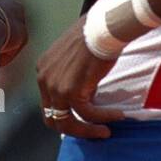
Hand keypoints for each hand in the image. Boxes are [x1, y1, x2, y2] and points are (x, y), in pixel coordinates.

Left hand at [35, 18, 124, 138]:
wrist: (102, 28)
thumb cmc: (94, 36)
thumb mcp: (75, 58)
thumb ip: (73, 77)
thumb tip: (85, 96)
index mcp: (43, 70)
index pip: (48, 102)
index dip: (65, 115)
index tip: (82, 120)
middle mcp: (44, 79)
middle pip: (53, 117)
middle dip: (73, 129)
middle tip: (91, 132)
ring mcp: (56, 87)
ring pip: (68, 122)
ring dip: (89, 130)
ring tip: (105, 131)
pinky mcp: (71, 92)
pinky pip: (87, 114)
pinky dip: (102, 118)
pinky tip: (117, 115)